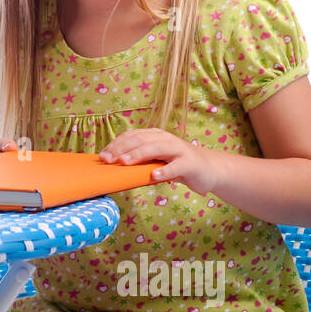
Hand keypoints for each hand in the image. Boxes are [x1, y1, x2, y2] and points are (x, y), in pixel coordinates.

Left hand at [98, 128, 221, 195]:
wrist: (209, 169)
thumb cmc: (176, 164)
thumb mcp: (156, 160)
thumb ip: (139, 159)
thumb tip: (113, 165)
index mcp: (155, 136)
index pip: (132, 136)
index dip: (116, 144)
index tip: (102, 156)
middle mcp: (166, 139)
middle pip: (141, 140)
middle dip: (122, 149)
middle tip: (108, 160)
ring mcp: (179, 150)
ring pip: (156, 148)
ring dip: (139, 154)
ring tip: (125, 162)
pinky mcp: (190, 163)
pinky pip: (176, 166)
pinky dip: (165, 170)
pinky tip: (155, 175)